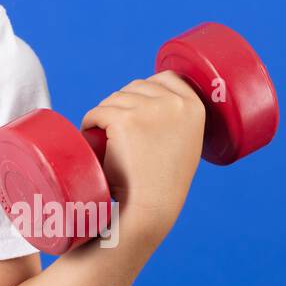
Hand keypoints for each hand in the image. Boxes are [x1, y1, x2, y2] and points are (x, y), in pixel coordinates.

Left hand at [79, 70, 205, 243]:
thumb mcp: (183, 140)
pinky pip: (97, 112)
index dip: (145, 91)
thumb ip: (175, 115)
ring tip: (111, 142)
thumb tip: (151, 91)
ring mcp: (150, 110)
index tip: (137, 111)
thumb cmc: (163, 180)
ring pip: (114, 98)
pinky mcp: (125, 120)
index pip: (166, 78)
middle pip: (136, 87)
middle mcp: (176, 104)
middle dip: (123, 104)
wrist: (152, 207)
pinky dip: (90, 124)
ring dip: (106, 115)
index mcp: (195, 107)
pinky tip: (95, 139)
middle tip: (121, 135)